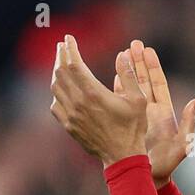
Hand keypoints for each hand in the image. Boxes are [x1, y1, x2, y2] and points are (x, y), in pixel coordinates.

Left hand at [50, 34, 146, 165]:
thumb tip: (122, 54)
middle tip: (63, 46)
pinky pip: (55, 104)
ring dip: (57, 72)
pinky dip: (57, 92)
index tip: (68, 38)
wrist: (121, 156)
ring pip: (56, 88)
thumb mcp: (139, 99)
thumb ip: (129, 75)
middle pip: (61, 73)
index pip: (74, 64)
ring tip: (61, 63)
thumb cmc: (133, 128)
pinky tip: (61, 88)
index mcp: (93, 93)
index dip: (70, 49)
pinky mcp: (69, 126)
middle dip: (61, 56)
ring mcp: (71, 115)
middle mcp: (78, 103)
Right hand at [115, 40, 194, 188]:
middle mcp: (151, 111)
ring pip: (132, 89)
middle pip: (144, 81)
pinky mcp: (127, 123)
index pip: (157, 84)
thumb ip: (189, 125)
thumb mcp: (182, 146)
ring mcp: (138, 116)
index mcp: (163, 113)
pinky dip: (118, 89)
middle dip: (139, 62)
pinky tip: (114, 76)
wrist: (149, 178)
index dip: (152, 66)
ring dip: (128, 72)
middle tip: (133, 44)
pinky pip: (122, 102)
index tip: (147, 49)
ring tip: (122, 54)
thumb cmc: (166, 166)